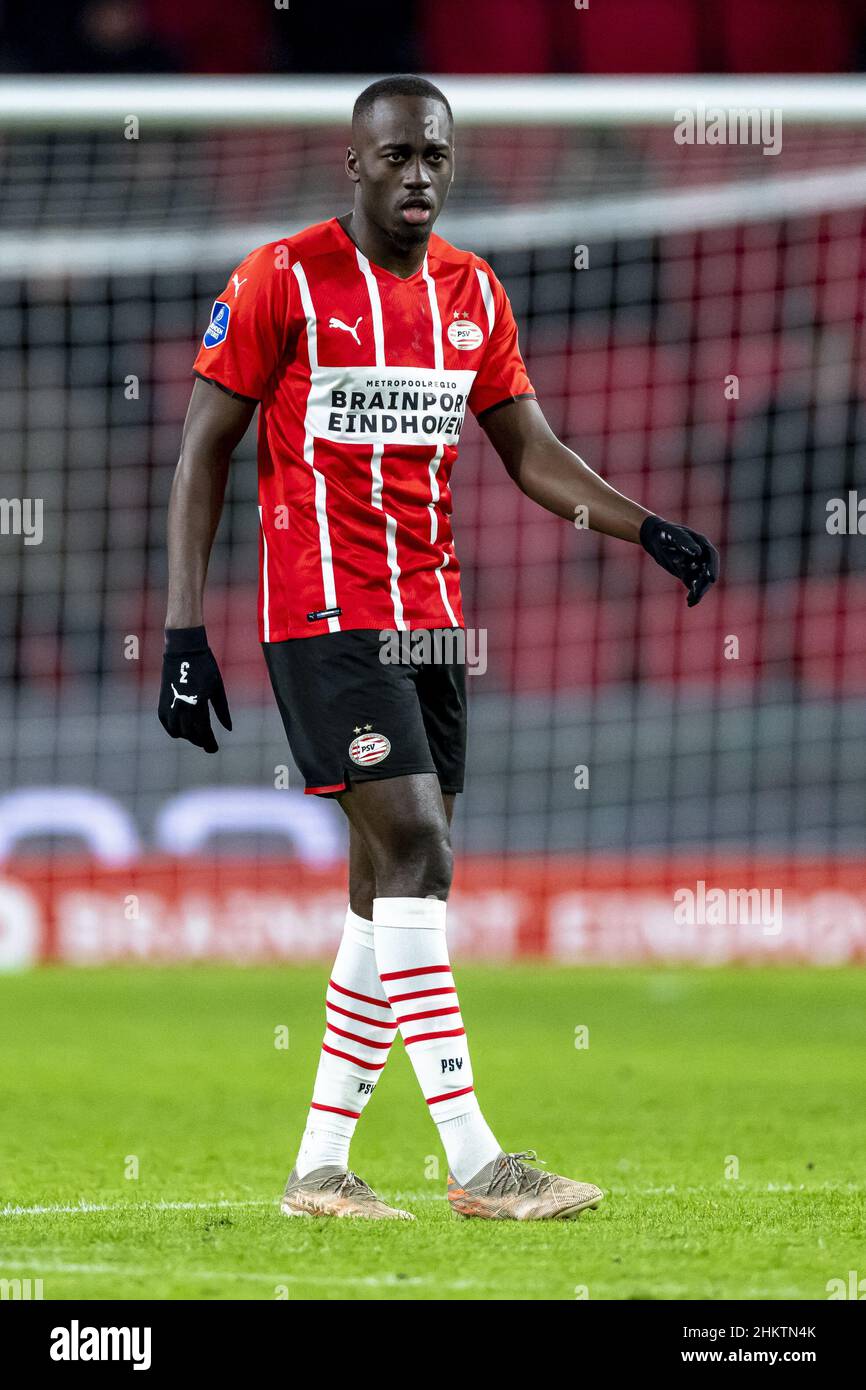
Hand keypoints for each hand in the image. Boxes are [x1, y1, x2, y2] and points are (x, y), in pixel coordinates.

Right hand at [158, 626, 231, 753]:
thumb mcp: (217, 689)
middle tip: (207, 744)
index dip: (209, 743)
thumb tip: (228, 729)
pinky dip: (174, 730)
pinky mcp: (162, 702)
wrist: (184, 651)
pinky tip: (183, 730)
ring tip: (197, 736)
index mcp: (198, 703)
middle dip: (200, 741)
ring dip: (188, 736)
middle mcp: (182, 706)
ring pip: (177, 732)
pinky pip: (167, 724)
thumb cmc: (205, 668)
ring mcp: (170, 705)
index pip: (203, 731)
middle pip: (191, 734)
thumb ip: (222, 711)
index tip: (214, 749)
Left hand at [639, 515, 719, 606]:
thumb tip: (697, 552)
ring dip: (698, 591)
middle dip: (704, 583)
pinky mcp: (688, 574)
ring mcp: (695, 565)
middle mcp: (702, 556)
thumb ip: (685, 542)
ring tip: (692, 601)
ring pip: (701, 580)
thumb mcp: (674, 534)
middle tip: (698, 593)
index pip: (711, 556)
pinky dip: (692, 594)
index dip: (713, 568)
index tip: (712, 579)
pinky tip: (689, 602)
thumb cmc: (666, 532)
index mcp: (702, 544)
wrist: (655, 537)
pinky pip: (693, 585)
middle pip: (707, 571)